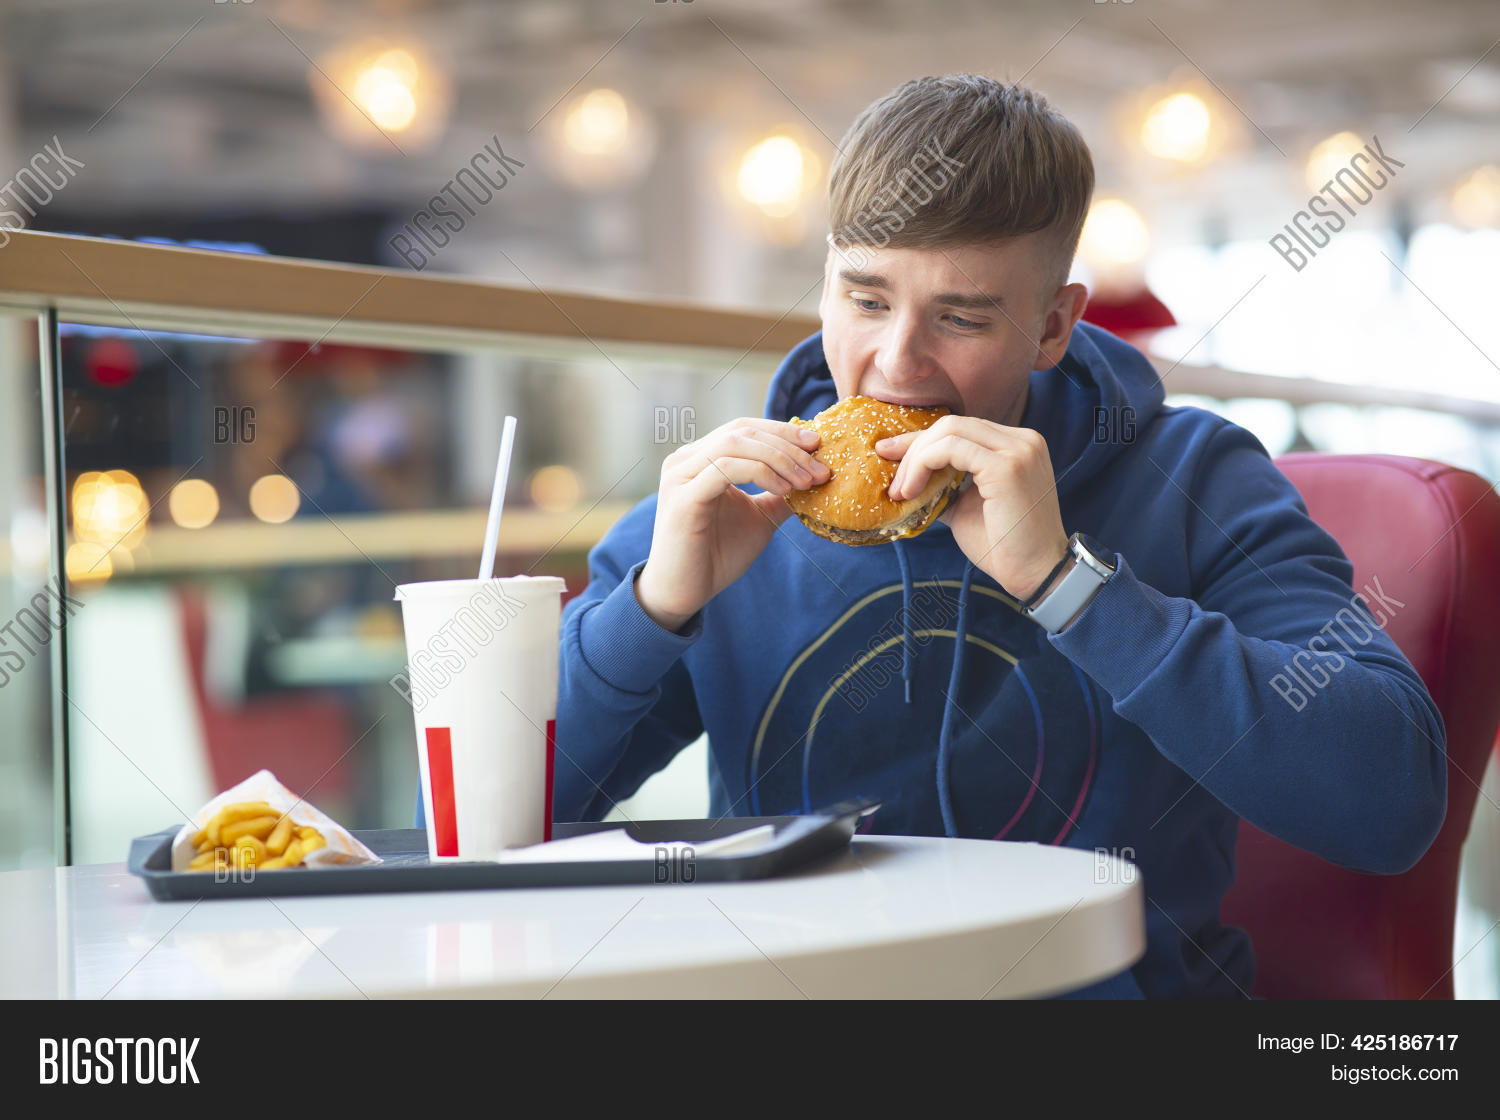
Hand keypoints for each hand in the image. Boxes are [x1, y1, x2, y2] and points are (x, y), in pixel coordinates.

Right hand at [636, 418, 830, 630]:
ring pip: (736, 444)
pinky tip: (784, 491)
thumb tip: (814, 477)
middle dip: (787, 446)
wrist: (684, 594)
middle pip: (743, 431)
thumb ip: (780, 494)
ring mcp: (680, 475)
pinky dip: (761, 473)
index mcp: (700, 459)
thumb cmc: (716, 556)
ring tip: (807, 481)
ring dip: (779, 459)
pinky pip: (726, 468)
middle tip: (821, 468)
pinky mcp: (682, 496)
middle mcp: (685, 459)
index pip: (745, 428)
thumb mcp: (759, 518)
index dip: (783, 431)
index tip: (818, 445)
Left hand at [876, 416, 1069, 600]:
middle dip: (912, 448)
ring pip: (948, 432)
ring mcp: (1017, 450)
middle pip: (951, 425)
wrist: (1037, 573)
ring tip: (902, 491)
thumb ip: (944, 485)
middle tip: (893, 481)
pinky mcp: (1006, 466)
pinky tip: (914, 492)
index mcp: (1016, 445)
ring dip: (915, 459)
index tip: (888, 454)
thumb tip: (907, 477)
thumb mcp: (966, 507)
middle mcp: (1022, 439)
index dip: (920, 440)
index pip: (961, 430)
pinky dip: (923, 465)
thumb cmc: (1004, 546)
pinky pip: (950, 449)